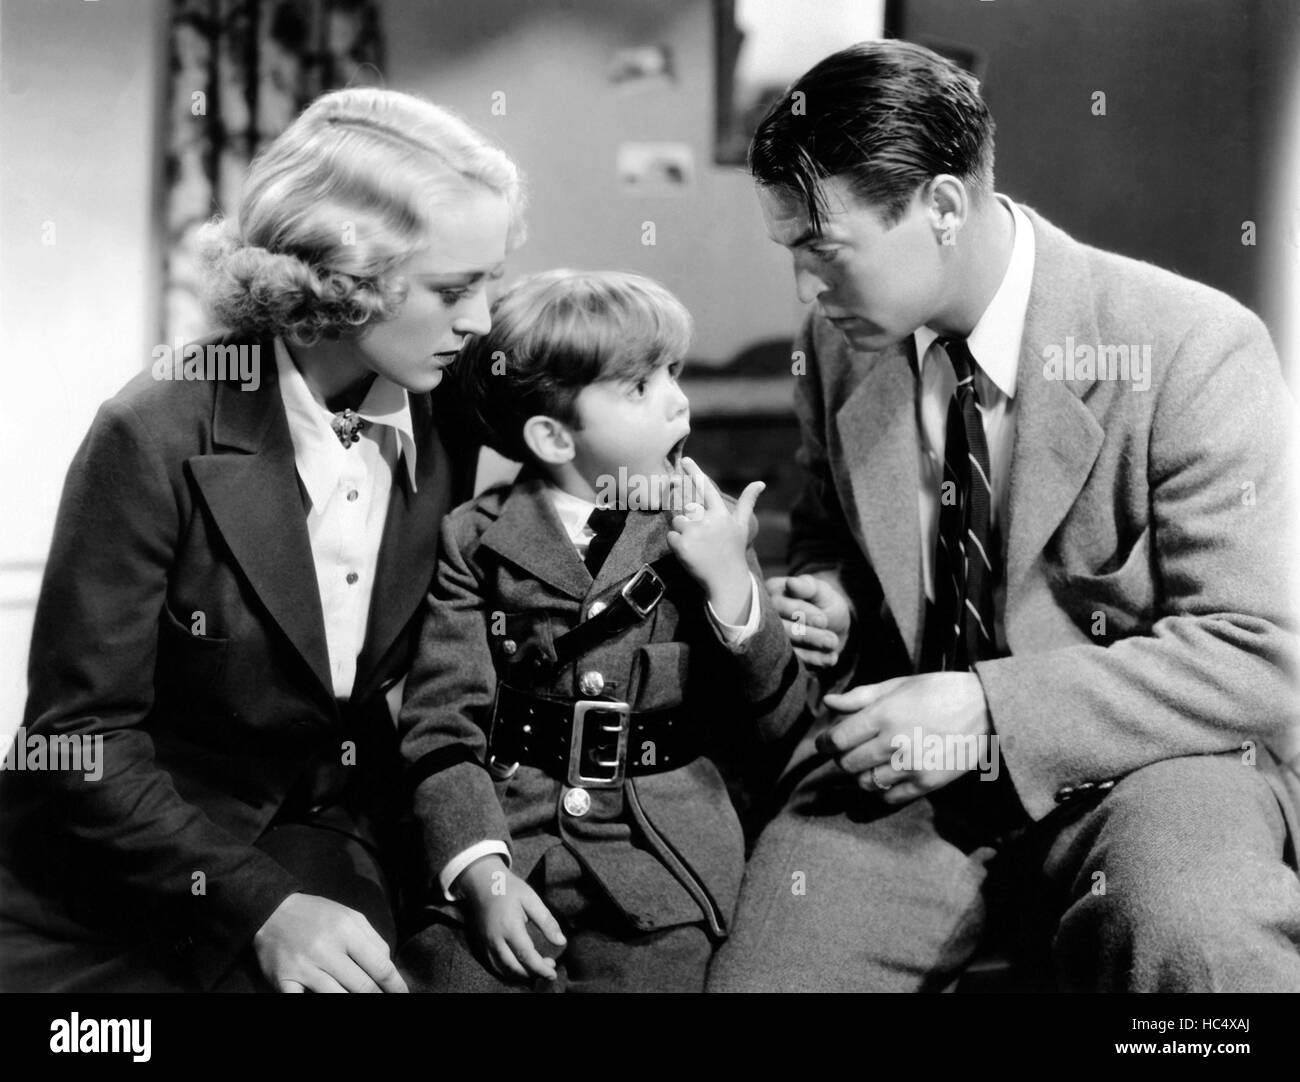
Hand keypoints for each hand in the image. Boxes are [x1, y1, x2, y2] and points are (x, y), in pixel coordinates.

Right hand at [253, 892, 407, 992]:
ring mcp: (304, 967)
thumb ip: (373, 940)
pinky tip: (329, 999)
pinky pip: (304, 1003)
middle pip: (362, 987)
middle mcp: (326, 949)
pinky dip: (318, 1004)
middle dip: (377, 997)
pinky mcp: (284, 981)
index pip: (380, 966)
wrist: (272, 911)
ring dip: (354, 1002)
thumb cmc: (318, 916)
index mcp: (346, 931)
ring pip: (338, 998)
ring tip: (362, 1000)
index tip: (403, 994)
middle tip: (384, 1000)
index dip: (395, 986)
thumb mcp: (349, 917)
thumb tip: (388, 968)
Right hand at [454, 857, 566, 982]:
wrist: (483, 882)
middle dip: (533, 973)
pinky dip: (507, 971)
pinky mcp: (482, 943)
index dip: (541, 968)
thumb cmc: (509, 888)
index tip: (553, 973)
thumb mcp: (531, 899)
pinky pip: (494, 964)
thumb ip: (546, 921)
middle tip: (549, 968)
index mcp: (509, 927)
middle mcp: (496, 939)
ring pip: (503, 969)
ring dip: (521, 974)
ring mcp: (487, 943)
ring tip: (536, 968)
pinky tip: (520, 966)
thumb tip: (561, 941)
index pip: (527, 956)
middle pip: (514, 967)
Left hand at [666, 457, 763, 624]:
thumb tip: (761, 483)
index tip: (684, 460)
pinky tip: (690, 554)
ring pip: (676, 522)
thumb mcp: (742, 525)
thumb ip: (747, 502)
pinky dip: (676, 544)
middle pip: (686, 508)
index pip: (706, 488)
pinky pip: (671, 537)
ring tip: (697, 546)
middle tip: (702, 538)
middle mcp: (708, 521)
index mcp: (722, 514)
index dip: (695, 472)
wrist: (727, 581)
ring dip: (682, 532)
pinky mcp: (682, 546)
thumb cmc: (734, 550)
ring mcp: (695, 533)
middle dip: (689, 519)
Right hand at [765, 573, 851, 668]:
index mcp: (770, 593)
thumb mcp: (820, 590)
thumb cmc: (823, 601)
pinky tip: (831, 658)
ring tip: (833, 646)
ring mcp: (770, 638)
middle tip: (832, 640)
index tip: (823, 620)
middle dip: (807, 636)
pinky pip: (792, 663)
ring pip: (785, 648)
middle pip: (780, 629)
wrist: (833, 624)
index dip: (800, 613)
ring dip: (811, 651)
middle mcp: (764, 616)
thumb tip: (791, 583)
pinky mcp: (780, 656)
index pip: (777, 604)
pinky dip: (813, 661)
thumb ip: (807, 586)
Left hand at [817, 672, 993, 804]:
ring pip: (865, 782)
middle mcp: (892, 742)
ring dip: (860, 775)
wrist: (985, 708)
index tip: (824, 744)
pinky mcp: (927, 782)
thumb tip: (828, 703)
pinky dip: (882, 790)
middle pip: (847, 764)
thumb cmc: (938, 690)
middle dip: (841, 759)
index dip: (824, 743)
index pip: (837, 739)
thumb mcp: (898, 684)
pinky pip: (889, 797)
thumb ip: (860, 696)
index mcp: (882, 714)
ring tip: (867, 764)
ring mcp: (910, 765)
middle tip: (846, 753)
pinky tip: (886, 777)